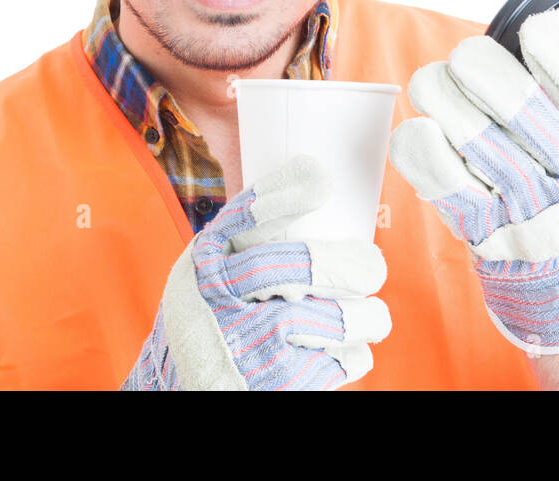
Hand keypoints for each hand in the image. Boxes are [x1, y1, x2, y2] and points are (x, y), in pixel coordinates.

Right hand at [125, 154, 391, 389]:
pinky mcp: (274, 384)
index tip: (320, 178)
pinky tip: (349, 350)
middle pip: (301, 267)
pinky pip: (335, 363)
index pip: (243, 220)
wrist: (185, 384)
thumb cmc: (211, 315)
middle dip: (352, 266)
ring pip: (332, 320)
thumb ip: (249, 233)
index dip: (279, 196)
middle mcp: (222, 300)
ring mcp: (248, 345)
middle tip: (373, 268)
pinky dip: (352, 355)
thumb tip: (316, 173)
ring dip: (365, 318)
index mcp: (208, 262)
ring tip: (373, 317)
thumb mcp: (210, 269)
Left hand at [389, 0, 558, 354]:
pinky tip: (424, 127)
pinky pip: (434, 173)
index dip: (547, 40)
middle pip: (513, 98)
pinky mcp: (481, 226)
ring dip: (436, 92)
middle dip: (475, 63)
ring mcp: (526, 202)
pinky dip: (417, 141)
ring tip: (435, 86)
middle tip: (466, 63)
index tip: (530, 34)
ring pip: (465, 129)